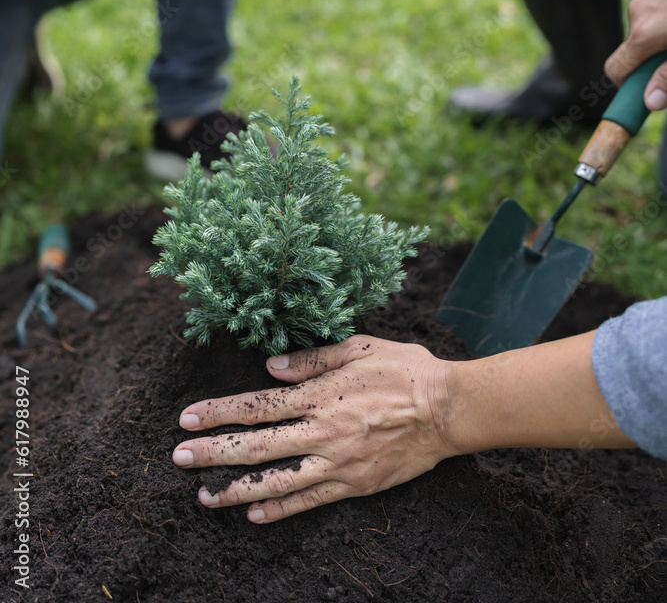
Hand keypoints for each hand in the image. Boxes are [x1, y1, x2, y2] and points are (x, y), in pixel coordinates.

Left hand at [172, 335, 452, 523]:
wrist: (448, 409)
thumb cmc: (405, 369)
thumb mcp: (359, 346)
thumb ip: (311, 359)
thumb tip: (269, 367)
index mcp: (319, 395)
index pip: (256, 406)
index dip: (219, 412)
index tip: (188, 417)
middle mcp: (321, 432)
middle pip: (255, 447)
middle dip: (212, 452)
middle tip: (179, 458)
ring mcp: (336, 464)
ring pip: (275, 482)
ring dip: (235, 489)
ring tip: (204, 496)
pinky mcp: (353, 485)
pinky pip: (309, 501)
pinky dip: (279, 510)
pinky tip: (253, 515)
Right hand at [605, 0, 666, 108]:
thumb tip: (651, 102)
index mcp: (645, 33)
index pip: (616, 68)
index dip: (627, 84)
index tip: (644, 89)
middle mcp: (638, 10)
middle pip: (635, 45)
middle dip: (653, 55)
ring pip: (645, 23)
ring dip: (660, 31)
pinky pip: (652, 3)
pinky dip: (664, 11)